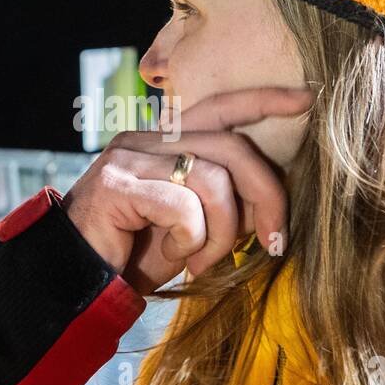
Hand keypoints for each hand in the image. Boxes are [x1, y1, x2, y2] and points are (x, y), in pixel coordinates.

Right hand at [63, 87, 312, 292]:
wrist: (78, 285)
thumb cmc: (135, 257)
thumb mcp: (193, 226)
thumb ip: (224, 200)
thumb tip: (270, 198)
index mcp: (164, 142)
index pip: (220, 108)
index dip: (262, 101)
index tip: (306, 99)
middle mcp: (145, 139)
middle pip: (231, 147)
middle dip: (266, 195)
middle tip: (275, 241)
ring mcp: (128, 158)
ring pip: (213, 179)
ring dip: (223, 233)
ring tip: (202, 261)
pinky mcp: (116, 184)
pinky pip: (183, 207)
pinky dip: (190, 240)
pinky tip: (176, 257)